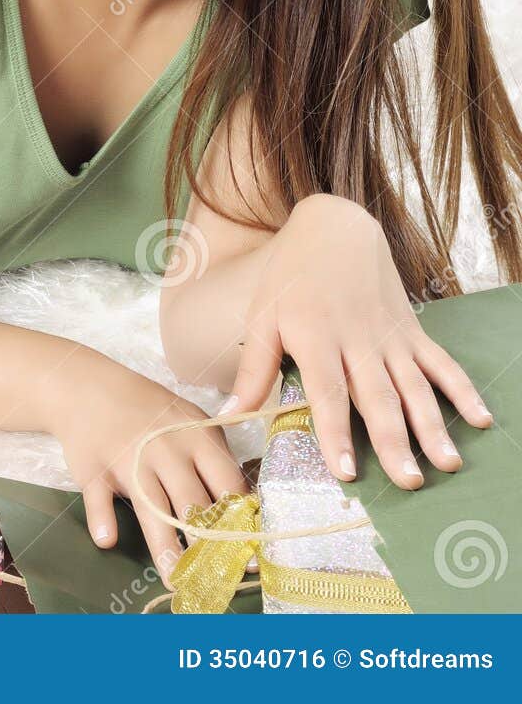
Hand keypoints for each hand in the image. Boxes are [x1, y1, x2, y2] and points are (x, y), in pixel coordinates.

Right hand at [46, 351, 248, 575]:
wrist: (89, 388)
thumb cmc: (151, 412)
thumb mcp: (192, 422)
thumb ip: (216, 461)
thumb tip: (245, 509)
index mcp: (199, 439)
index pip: (229, 487)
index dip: (242, 524)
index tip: (252, 556)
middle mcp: (167, 451)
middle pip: (194, 506)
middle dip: (209, 546)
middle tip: (218, 578)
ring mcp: (129, 460)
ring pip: (152, 510)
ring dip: (165, 548)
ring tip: (176, 580)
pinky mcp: (95, 469)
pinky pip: (99, 498)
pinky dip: (102, 518)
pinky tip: (107, 539)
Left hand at [223, 194, 493, 489]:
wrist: (335, 229)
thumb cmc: (290, 279)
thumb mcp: (261, 318)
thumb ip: (252, 370)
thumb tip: (229, 415)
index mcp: (315, 338)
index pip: (328, 394)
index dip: (336, 434)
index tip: (346, 472)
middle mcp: (357, 341)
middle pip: (379, 398)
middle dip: (395, 442)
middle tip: (408, 482)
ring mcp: (390, 337)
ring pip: (415, 387)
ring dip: (433, 426)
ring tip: (447, 464)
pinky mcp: (412, 330)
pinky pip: (441, 363)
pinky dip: (463, 390)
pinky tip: (481, 420)